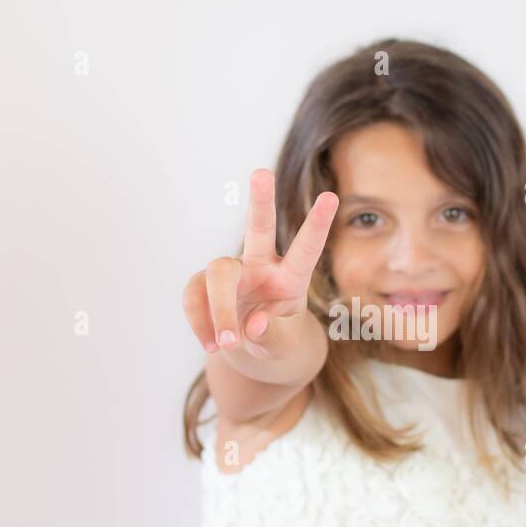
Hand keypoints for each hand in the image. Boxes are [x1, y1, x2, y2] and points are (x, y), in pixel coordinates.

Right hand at [182, 168, 338, 359]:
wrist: (253, 353)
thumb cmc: (278, 342)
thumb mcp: (284, 347)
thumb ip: (273, 337)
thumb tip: (252, 324)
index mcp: (291, 278)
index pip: (306, 249)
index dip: (317, 224)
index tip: (331, 196)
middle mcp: (260, 266)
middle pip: (259, 228)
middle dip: (261, 201)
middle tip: (262, 173)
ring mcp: (231, 274)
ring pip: (218, 274)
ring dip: (220, 310)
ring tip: (228, 343)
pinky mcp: (203, 285)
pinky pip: (194, 296)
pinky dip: (200, 324)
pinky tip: (211, 345)